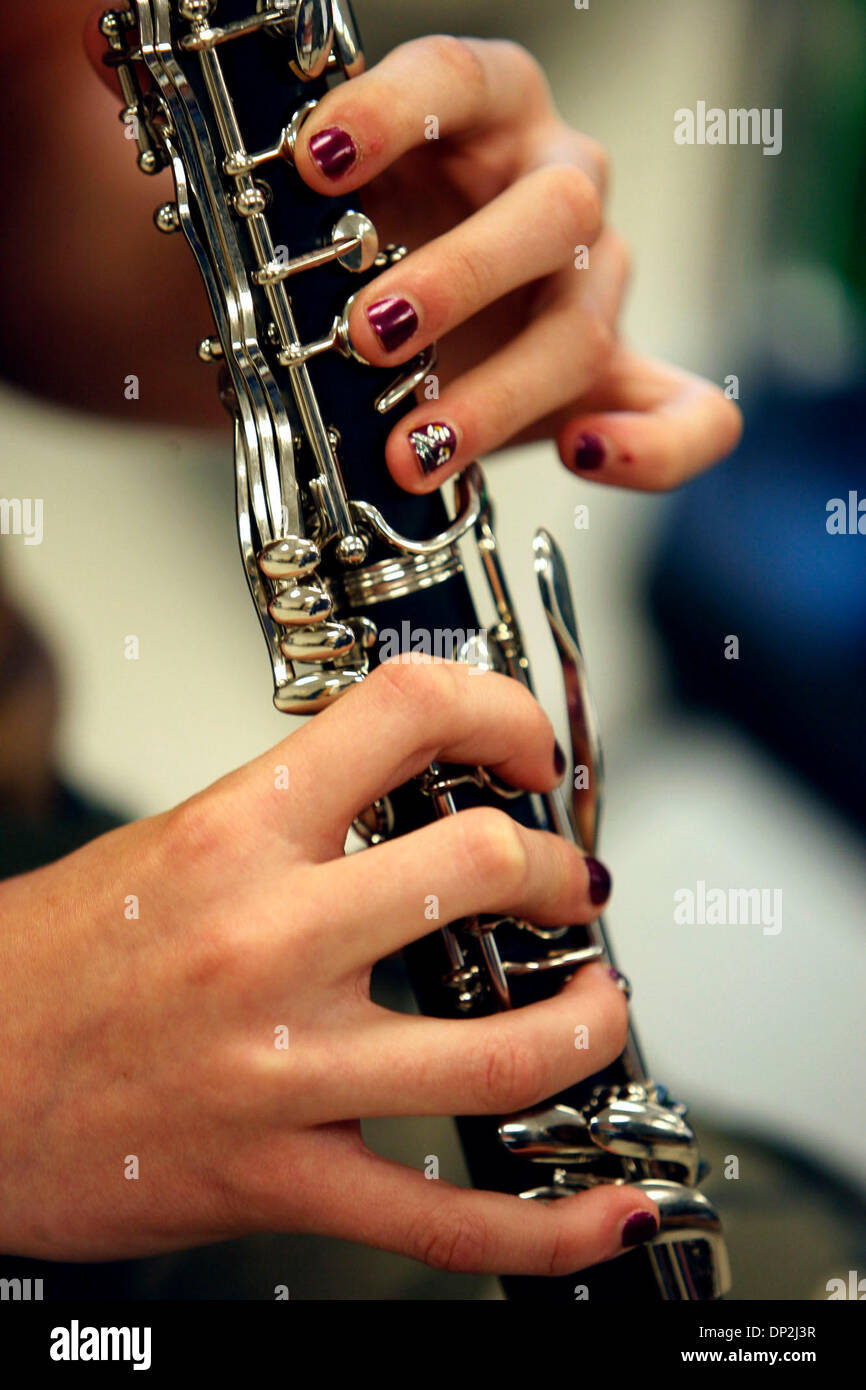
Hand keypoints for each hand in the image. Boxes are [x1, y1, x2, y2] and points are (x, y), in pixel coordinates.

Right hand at [0, 661, 657, 1274]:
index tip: (526, 752)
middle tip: (569, 891)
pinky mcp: (280, 1180)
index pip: (405, 714)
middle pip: (481, 871)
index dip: (500, 715)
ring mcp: (281, 1071)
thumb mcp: (164, 849)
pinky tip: (601, 1211)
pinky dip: (546, 1227)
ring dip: (586, 1027)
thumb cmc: (42, 969)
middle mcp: (265, 941)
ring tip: (597, 1010)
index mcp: (233, 835)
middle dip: (559, 877)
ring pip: (500, 1056)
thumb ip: (288, 820)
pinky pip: (444, 1221)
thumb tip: (401, 798)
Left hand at [292, 36, 742, 491]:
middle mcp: (557, 184)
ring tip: (413, 450)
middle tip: (367, 336)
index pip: (458, 79)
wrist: (366, 334)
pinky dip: (655, 446)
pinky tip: (584, 458)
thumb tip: (132, 84)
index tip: (315, 164)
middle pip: (554, 211)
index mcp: (485, 109)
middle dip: (459, 278)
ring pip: (589, 328)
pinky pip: (690, 414)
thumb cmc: (335, 252)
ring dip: (501, 395)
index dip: (393, 113)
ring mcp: (598, 284)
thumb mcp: (290, 203)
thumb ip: (250, 158)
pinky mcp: (619, 378)